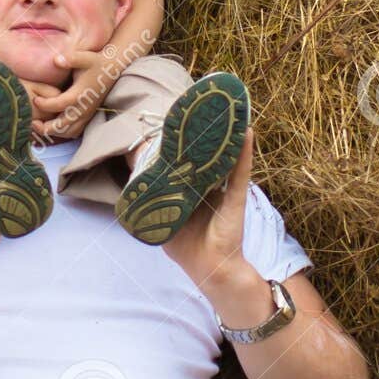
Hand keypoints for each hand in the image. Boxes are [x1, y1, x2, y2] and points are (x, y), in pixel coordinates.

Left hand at [30, 49, 115, 138]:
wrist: (111, 68)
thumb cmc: (95, 61)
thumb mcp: (84, 57)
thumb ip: (71, 58)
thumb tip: (56, 60)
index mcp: (80, 94)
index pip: (60, 105)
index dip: (45, 105)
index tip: (35, 99)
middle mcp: (84, 107)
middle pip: (63, 125)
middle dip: (46, 127)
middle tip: (32, 122)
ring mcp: (87, 113)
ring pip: (68, 132)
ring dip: (53, 132)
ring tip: (38, 126)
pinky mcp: (88, 116)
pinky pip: (75, 131)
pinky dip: (63, 133)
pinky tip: (51, 126)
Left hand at [161, 125, 255, 286]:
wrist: (213, 270)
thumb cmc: (187, 249)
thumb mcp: (165, 221)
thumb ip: (154, 203)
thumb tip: (133, 183)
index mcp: (191, 191)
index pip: (185, 161)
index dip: (180, 143)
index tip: (173, 122)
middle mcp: (208, 186)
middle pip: (204, 155)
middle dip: (201, 135)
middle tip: (197, 109)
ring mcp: (224, 190)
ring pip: (222, 158)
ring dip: (224, 136)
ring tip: (224, 111)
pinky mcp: (235, 197)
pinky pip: (239, 172)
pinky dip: (243, 152)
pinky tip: (245, 132)